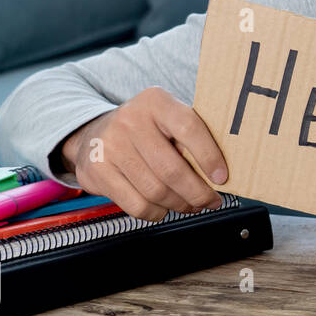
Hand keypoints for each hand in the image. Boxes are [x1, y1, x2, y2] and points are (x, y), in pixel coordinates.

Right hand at [59, 86, 227, 220]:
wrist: (93, 134)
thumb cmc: (144, 130)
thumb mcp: (167, 119)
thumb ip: (190, 137)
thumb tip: (219, 174)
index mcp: (155, 102)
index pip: (189, 128)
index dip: (210, 156)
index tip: (222, 178)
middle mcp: (130, 121)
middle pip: (172, 169)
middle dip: (198, 192)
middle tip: (211, 201)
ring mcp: (110, 147)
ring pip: (156, 191)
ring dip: (180, 205)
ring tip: (191, 205)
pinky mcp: (98, 172)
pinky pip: (136, 205)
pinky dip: (157, 213)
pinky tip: (164, 208)